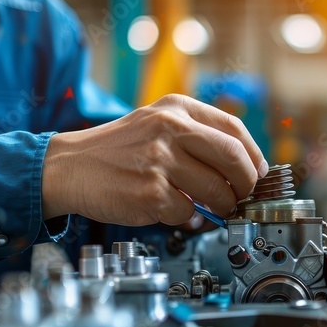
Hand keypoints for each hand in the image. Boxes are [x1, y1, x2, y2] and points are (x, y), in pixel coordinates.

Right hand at [41, 94, 267, 225]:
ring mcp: (160, 161)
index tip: (258, 174)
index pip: (234, 129)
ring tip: (211, 209)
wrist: (68, 167)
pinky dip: (188, 218)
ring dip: (221, 207)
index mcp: (176, 108)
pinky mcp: (150, 193)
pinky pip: (188, 213)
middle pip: (234, 159)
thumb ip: (195, 137)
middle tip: (243, 198)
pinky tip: (173, 210)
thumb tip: (241, 167)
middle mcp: (170, 129)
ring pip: (217, 191)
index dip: (254, 156)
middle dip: (247, 185)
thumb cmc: (114, 151)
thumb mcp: (155, 124)